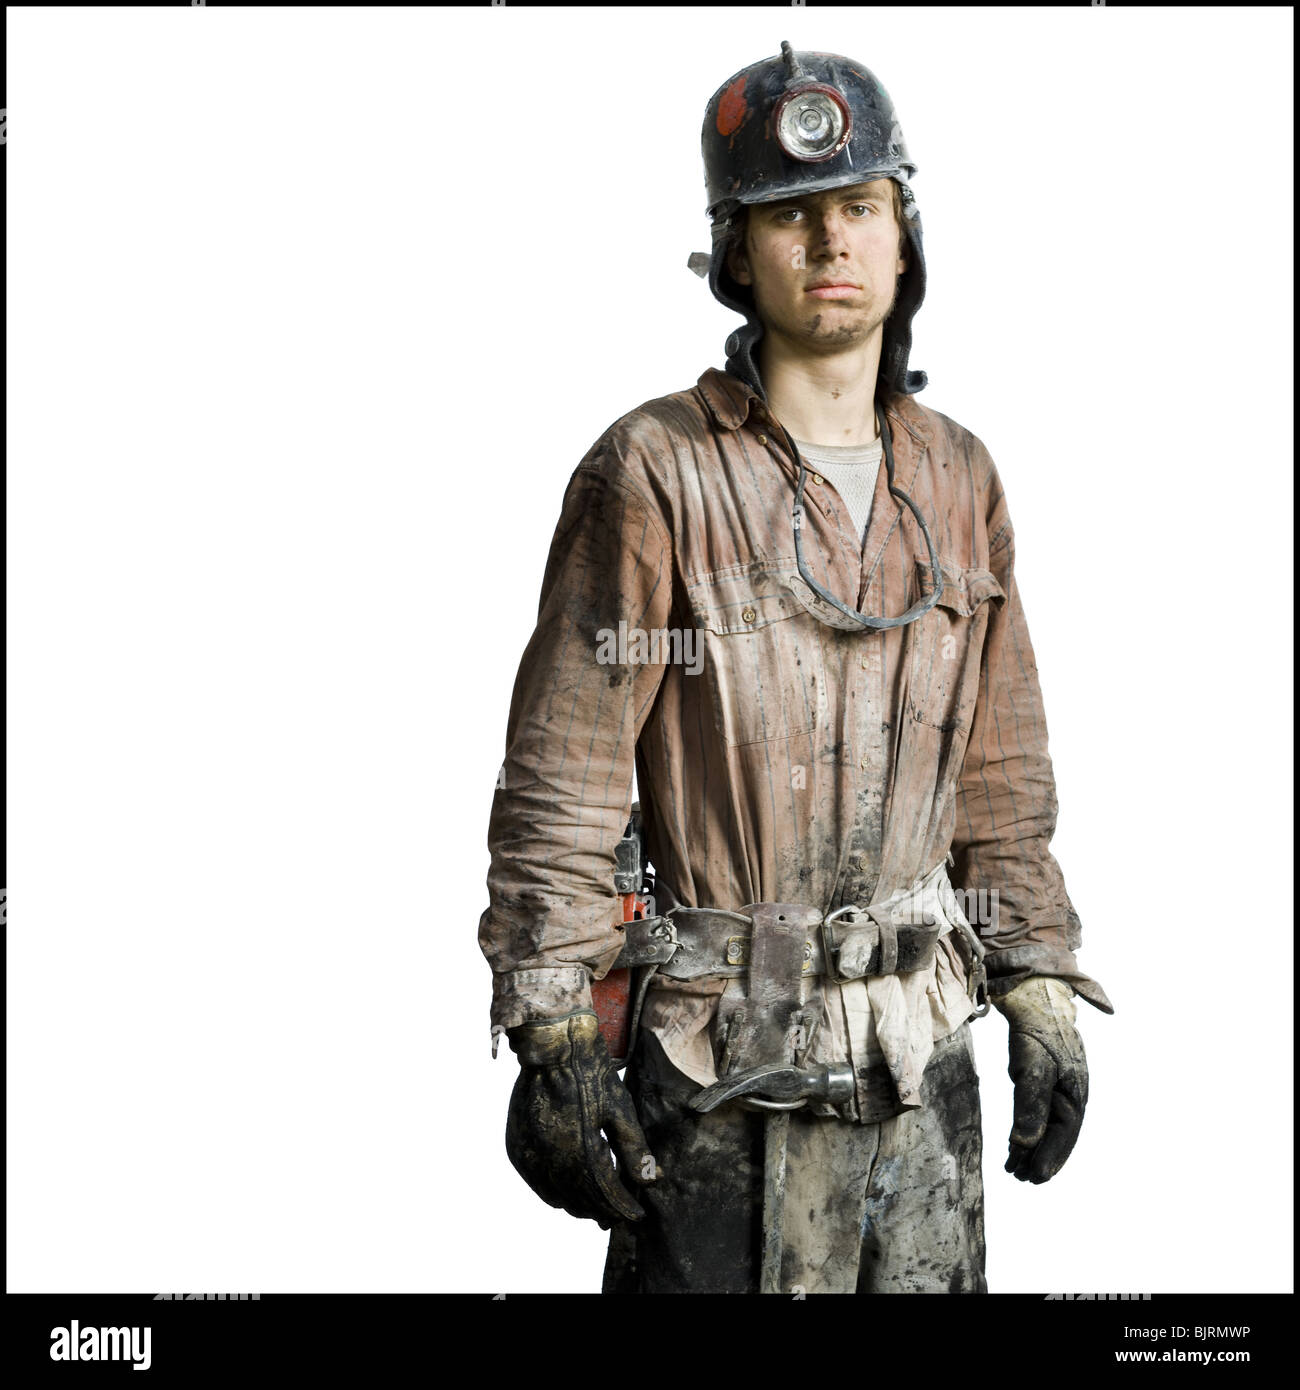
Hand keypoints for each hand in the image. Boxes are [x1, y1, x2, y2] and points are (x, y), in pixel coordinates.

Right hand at [505, 1010, 657, 1228]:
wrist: (553, 1049)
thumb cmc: (591, 1076)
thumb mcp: (620, 1110)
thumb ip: (635, 1150)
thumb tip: (652, 1181)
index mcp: (580, 1151)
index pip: (605, 1196)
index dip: (623, 1209)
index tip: (637, 1216)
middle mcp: (551, 1159)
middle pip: (581, 1202)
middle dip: (602, 1211)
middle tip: (617, 1212)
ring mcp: (530, 1155)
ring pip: (557, 1198)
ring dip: (578, 1205)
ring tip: (595, 1203)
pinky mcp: (517, 1148)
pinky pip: (537, 1184)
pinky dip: (554, 1192)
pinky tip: (568, 1187)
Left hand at [992, 977, 1088, 1183]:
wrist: (1036, 1000)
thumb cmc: (1036, 1033)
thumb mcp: (1032, 1069)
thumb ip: (1030, 1106)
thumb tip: (1024, 1143)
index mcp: (1075, 1094)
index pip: (1064, 1135)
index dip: (1050, 1158)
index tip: (1034, 1179)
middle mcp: (1073, 1095)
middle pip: (1058, 1135)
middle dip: (1041, 1158)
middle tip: (1021, 1179)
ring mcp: (1062, 1088)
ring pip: (1050, 1126)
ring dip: (1034, 1147)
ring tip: (1014, 1168)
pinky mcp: (1050, 1082)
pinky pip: (1043, 1113)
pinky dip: (1031, 1130)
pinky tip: (1017, 1142)